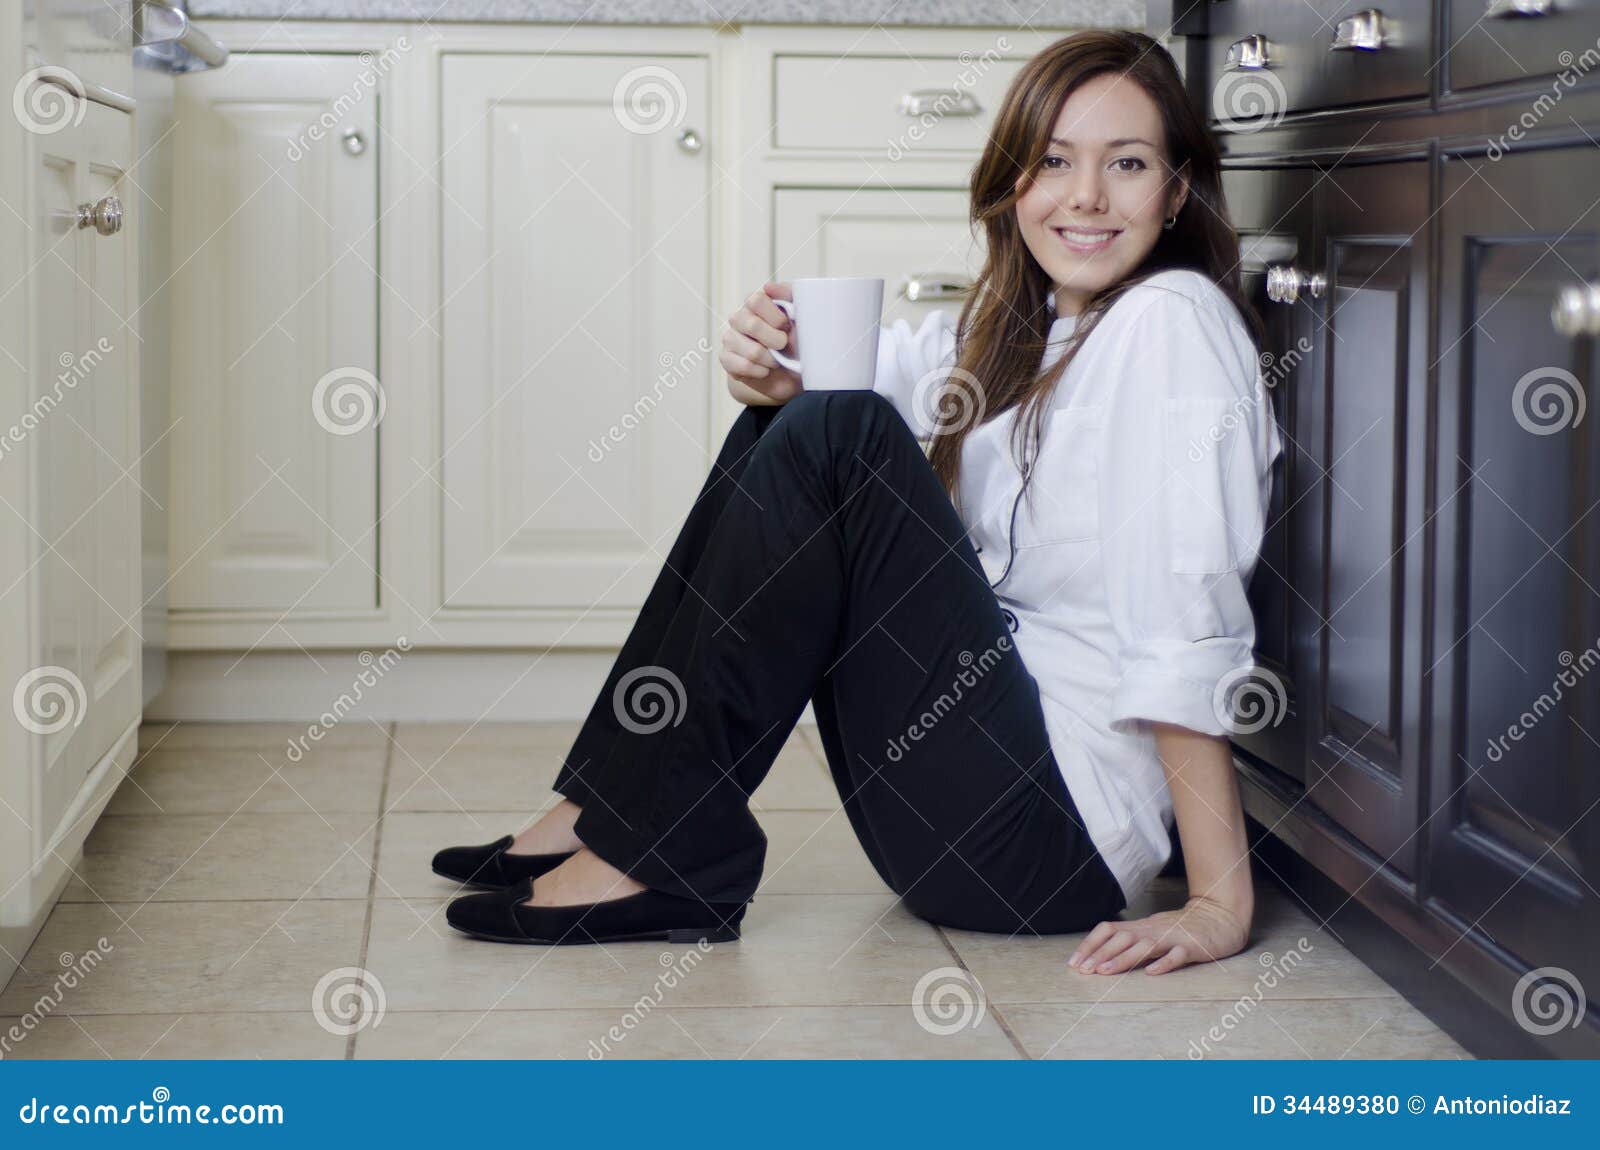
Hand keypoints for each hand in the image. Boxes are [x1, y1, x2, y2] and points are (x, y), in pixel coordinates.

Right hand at [721, 282, 802, 404]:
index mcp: (755, 303)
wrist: (787, 373)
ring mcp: (730, 338)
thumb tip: (768, 286)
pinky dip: (762, 372)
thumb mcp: (801, 315)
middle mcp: (739, 318)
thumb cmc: (795, 341)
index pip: (756, 300)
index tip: (787, 325)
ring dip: (771, 360)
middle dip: (776, 341)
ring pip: (752, 352)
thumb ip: (789, 294)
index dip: (775, 317)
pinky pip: (744, 366)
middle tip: (784, 345)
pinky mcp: (726, 359)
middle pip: (752, 325)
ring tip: (776, 360)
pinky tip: (766, 370)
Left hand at [1067, 895, 1251, 975]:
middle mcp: (1152, 930)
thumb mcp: (1151, 931)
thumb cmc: (1180, 929)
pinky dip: (1164, 963)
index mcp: (1140, 927)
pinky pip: (1177, 956)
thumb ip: (1130, 941)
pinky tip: (1152, 973)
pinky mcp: (1192, 948)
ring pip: (1145, 946)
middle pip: (1122, 938)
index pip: (1108, 930)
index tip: (1074, 963)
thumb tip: (1099, 954)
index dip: (1090, 944)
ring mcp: (1172, 938)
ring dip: (1123, 959)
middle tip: (1083, 970)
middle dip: (1100, 954)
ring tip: (1105, 972)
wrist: (1219, 918)